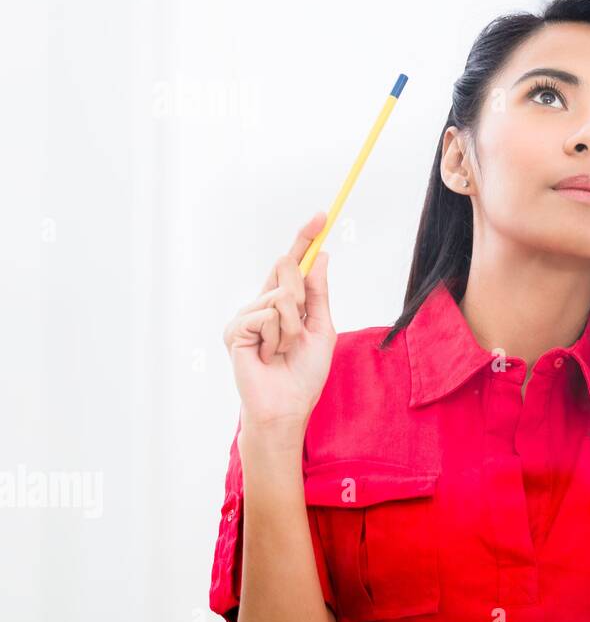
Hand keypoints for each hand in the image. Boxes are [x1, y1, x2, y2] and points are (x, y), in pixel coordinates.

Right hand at [222, 212, 336, 453]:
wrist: (288, 406)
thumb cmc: (304, 373)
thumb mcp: (321, 329)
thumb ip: (318, 294)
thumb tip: (322, 256)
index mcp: (282, 304)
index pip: (292, 265)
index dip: (304, 239)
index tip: (321, 215)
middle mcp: (261, 304)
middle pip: (286, 270)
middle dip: (301, 297)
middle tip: (298, 333)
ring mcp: (246, 316)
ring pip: (281, 296)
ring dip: (293, 328)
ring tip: (283, 351)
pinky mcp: (236, 330)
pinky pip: (267, 315)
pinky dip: (278, 337)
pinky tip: (269, 356)